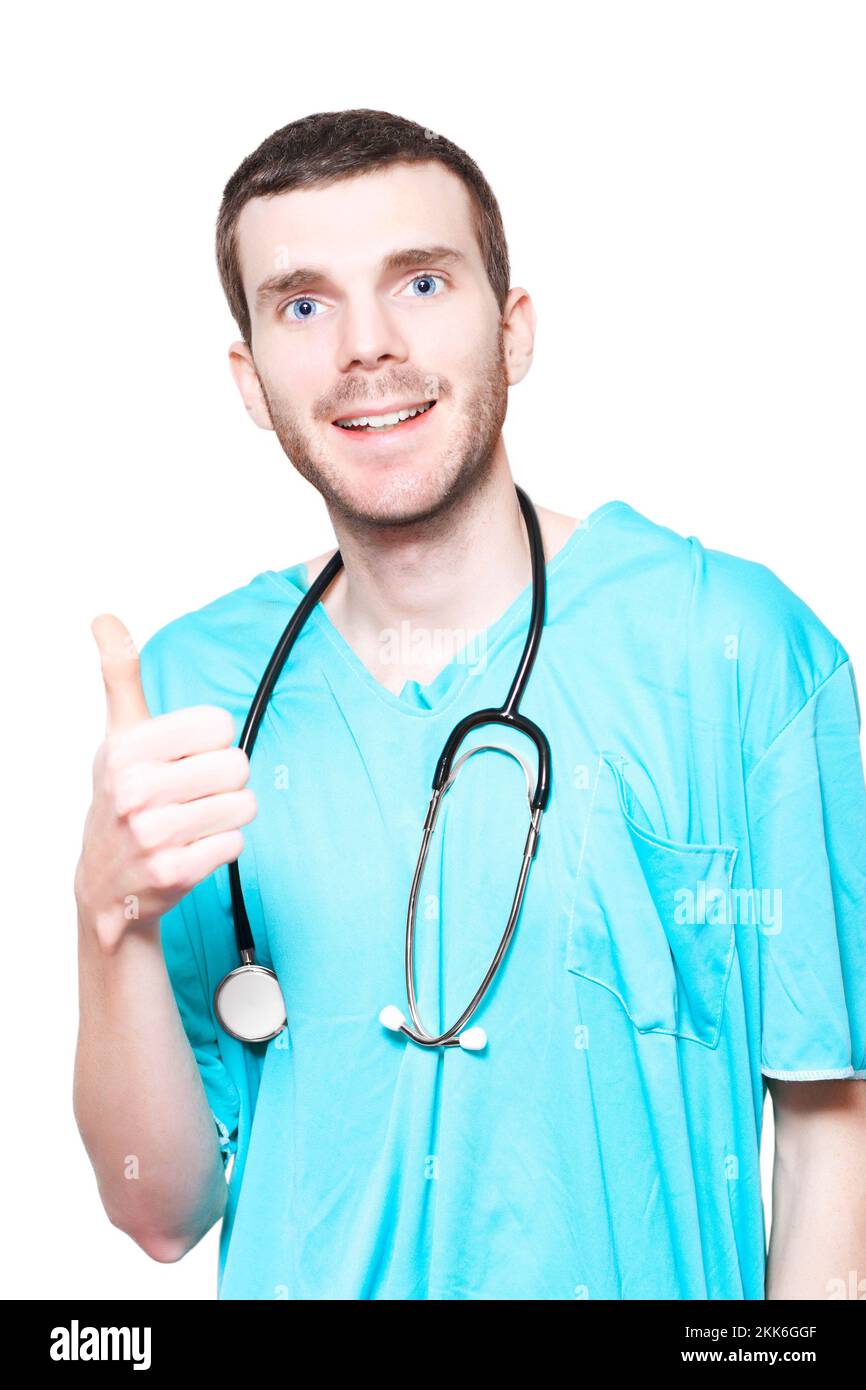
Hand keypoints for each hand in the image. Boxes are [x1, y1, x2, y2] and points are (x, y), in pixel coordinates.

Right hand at [75, 614, 256, 950]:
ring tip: (194, 820)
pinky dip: (222, 845)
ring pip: (243, 804)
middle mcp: (135, 789)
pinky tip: (193, 847)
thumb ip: (120, 674)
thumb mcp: (117, 734)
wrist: (106, 883)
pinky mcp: (174, 872)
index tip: (185, 756)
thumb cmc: (120, 797)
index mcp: (126, 748)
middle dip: (224, 780)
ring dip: (227, 813)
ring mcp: (153, 834)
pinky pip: (236, 842)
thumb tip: (104, 618)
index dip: (211, 741)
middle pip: (236, 765)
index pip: (217, 724)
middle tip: (193, 793)